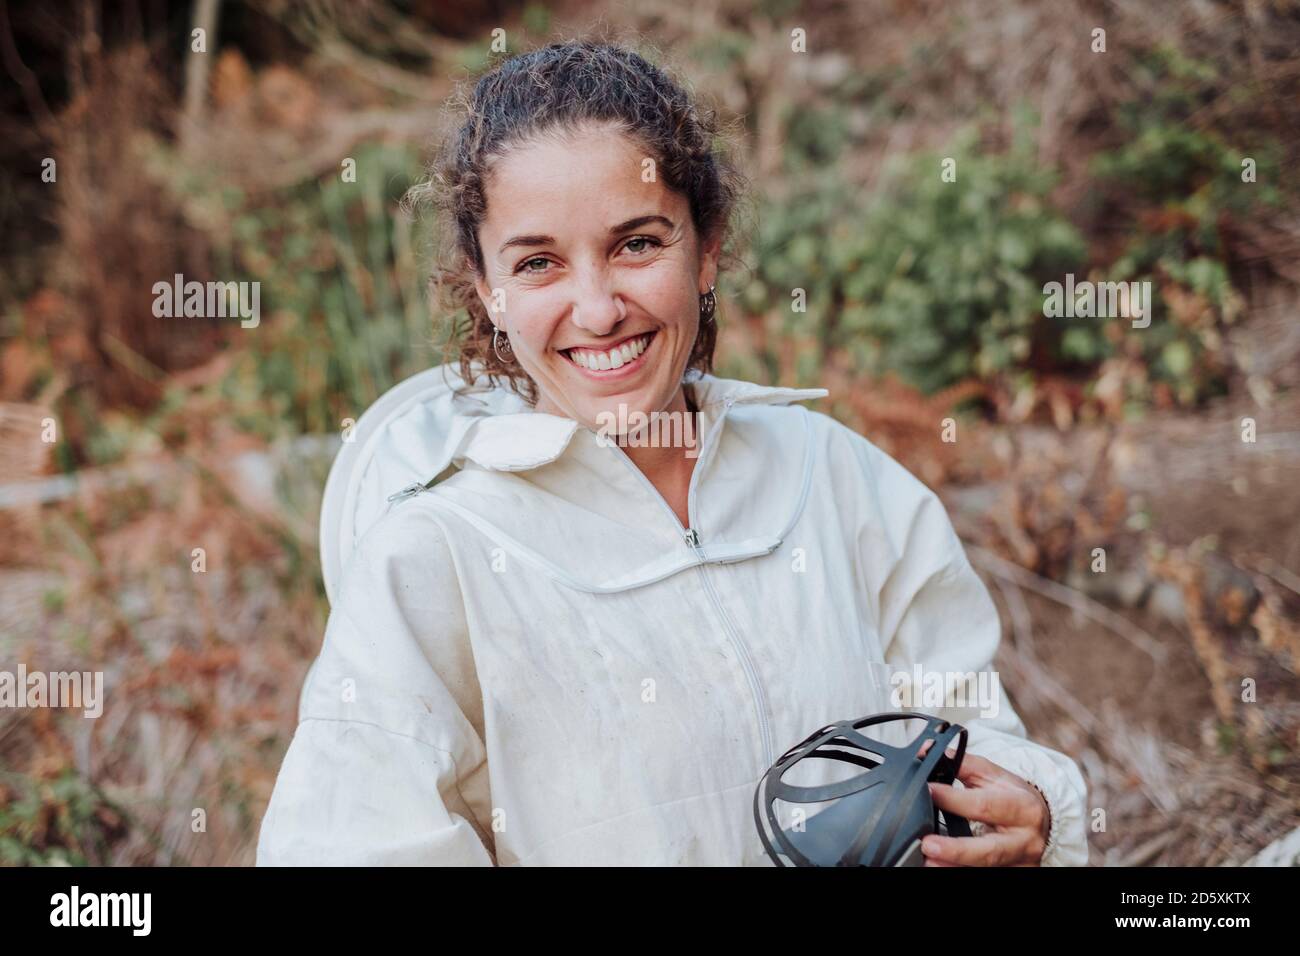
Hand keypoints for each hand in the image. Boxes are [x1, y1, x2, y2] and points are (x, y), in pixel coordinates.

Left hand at [918, 747, 1050, 866]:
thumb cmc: (1011, 796)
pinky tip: (940, 867)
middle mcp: (1025, 839)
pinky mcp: (1015, 875)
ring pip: (985, 868)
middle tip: (927, 844)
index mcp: (1022, 807)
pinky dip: (960, 870)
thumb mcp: (993, 776)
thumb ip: (961, 764)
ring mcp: (1021, 862)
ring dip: (952, 866)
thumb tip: (928, 753)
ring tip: (927, 861)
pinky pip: (986, 876)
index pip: (984, 805)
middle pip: (989, 850)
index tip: (927, 792)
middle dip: (956, 849)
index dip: (953, 800)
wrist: (1041, 821)